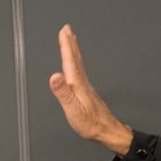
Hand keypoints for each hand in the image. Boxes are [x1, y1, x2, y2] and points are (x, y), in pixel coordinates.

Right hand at [48, 24, 132, 156]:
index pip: (70, 61)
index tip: (63, 32)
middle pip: (76, 58)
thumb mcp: (73, 109)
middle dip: (70, 42)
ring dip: (74, 50)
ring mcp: (86, 86)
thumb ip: (63, 92)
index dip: (66, 45)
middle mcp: (83, 82)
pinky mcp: (87, 91)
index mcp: (78, 84)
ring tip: (71, 41)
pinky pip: (80, 70)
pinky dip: (76, 62)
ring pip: (78, 63)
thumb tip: (54, 76)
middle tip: (67, 29)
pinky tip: (75, 65)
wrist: (106, 130)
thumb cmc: (90, 123)